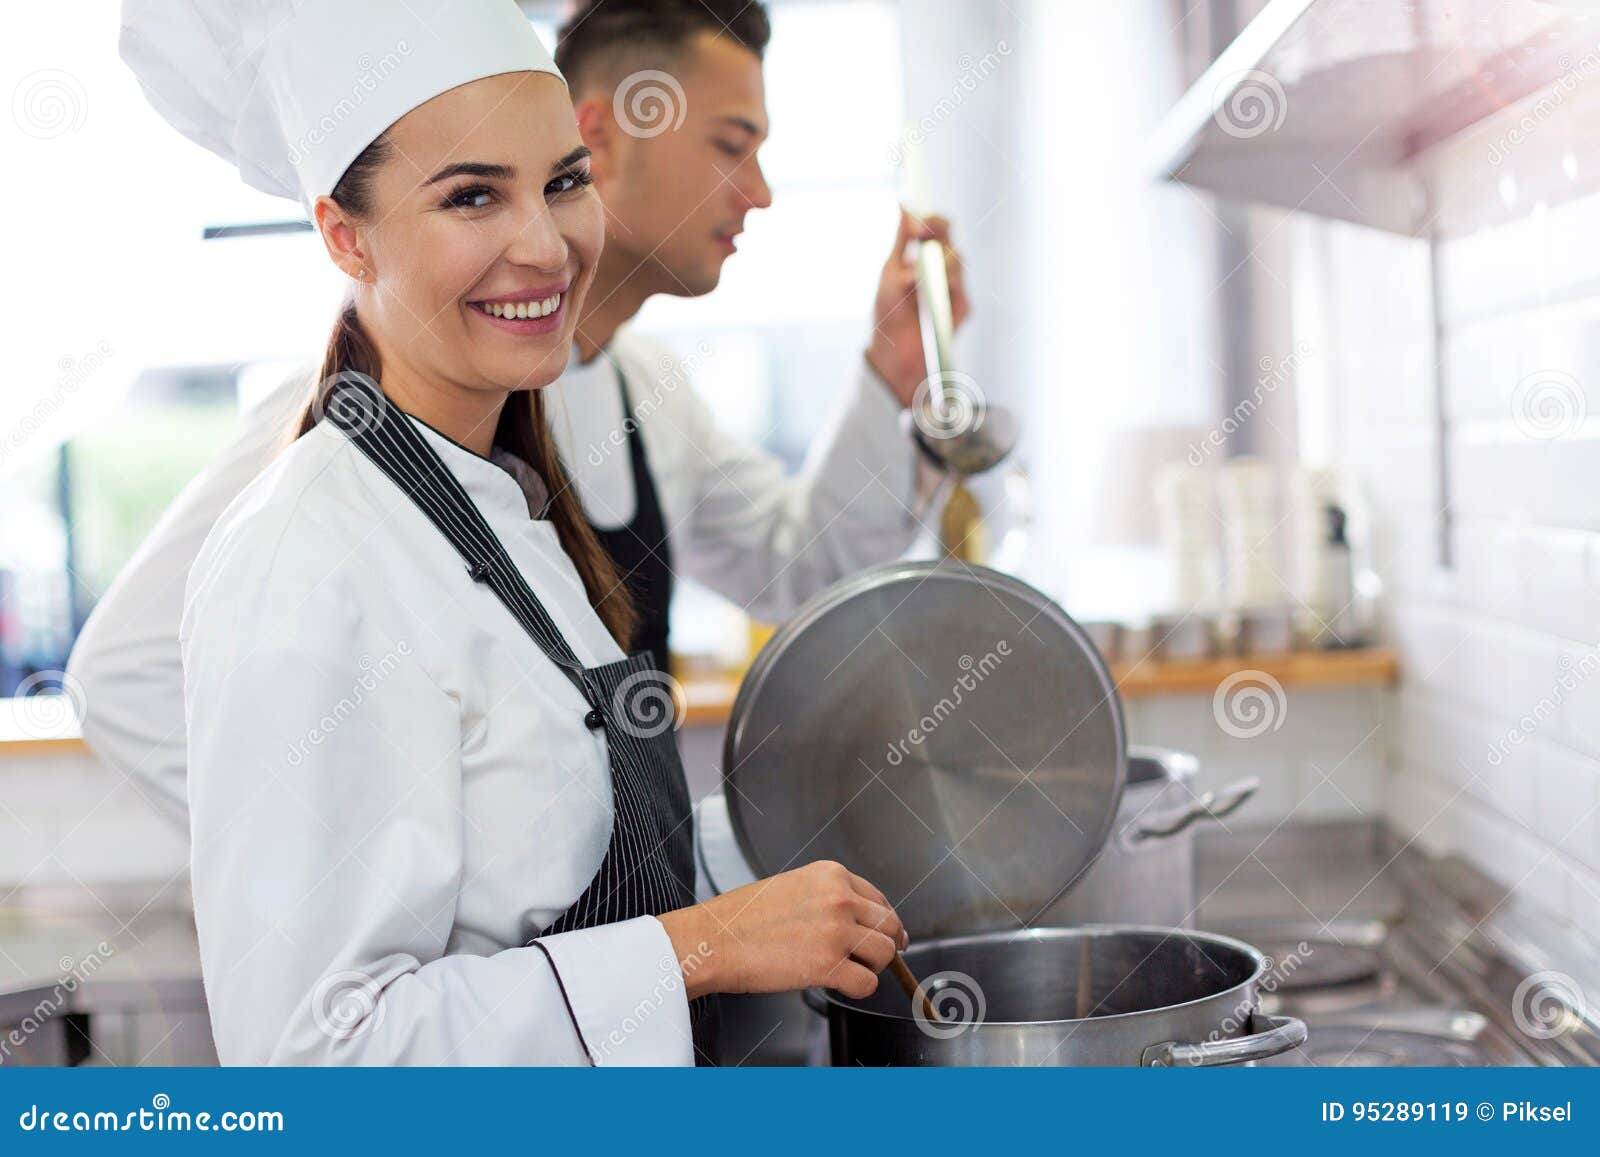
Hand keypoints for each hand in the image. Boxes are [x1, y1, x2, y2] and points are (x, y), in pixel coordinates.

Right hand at [657, 860, 907, 1000]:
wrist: (713, 939)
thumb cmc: (742, 918)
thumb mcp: (792, 886)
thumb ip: (827, 897)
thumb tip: (859, 920)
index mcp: (830, 875)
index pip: (879, 898)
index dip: (885, 922)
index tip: (888, 935)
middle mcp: (839, 898)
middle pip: (889, 926)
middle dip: (886, 945)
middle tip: (876, 959)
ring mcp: (836, 932)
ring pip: (884, 954)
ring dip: (871, 968)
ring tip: (849, 971)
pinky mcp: (828, 966)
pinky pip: (867, 984)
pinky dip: (859, 989)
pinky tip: (840, 985)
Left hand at [865, 208, 971, 406]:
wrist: (893, 350)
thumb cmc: (890, 310)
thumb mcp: (890, 271)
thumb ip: (900, 240)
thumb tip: (903, 206)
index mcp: (927, 254)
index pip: (939, 227)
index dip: (931, 222)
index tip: (917, 228)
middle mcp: (945, 268)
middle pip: (951, 242)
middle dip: (937, 239)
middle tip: (920, 241)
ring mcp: (955, 289)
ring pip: (958, 265)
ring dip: (938, 267)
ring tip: (918, 278)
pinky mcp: (961, 310)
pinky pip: (960, 296)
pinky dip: (944, 296)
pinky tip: (931, 302)